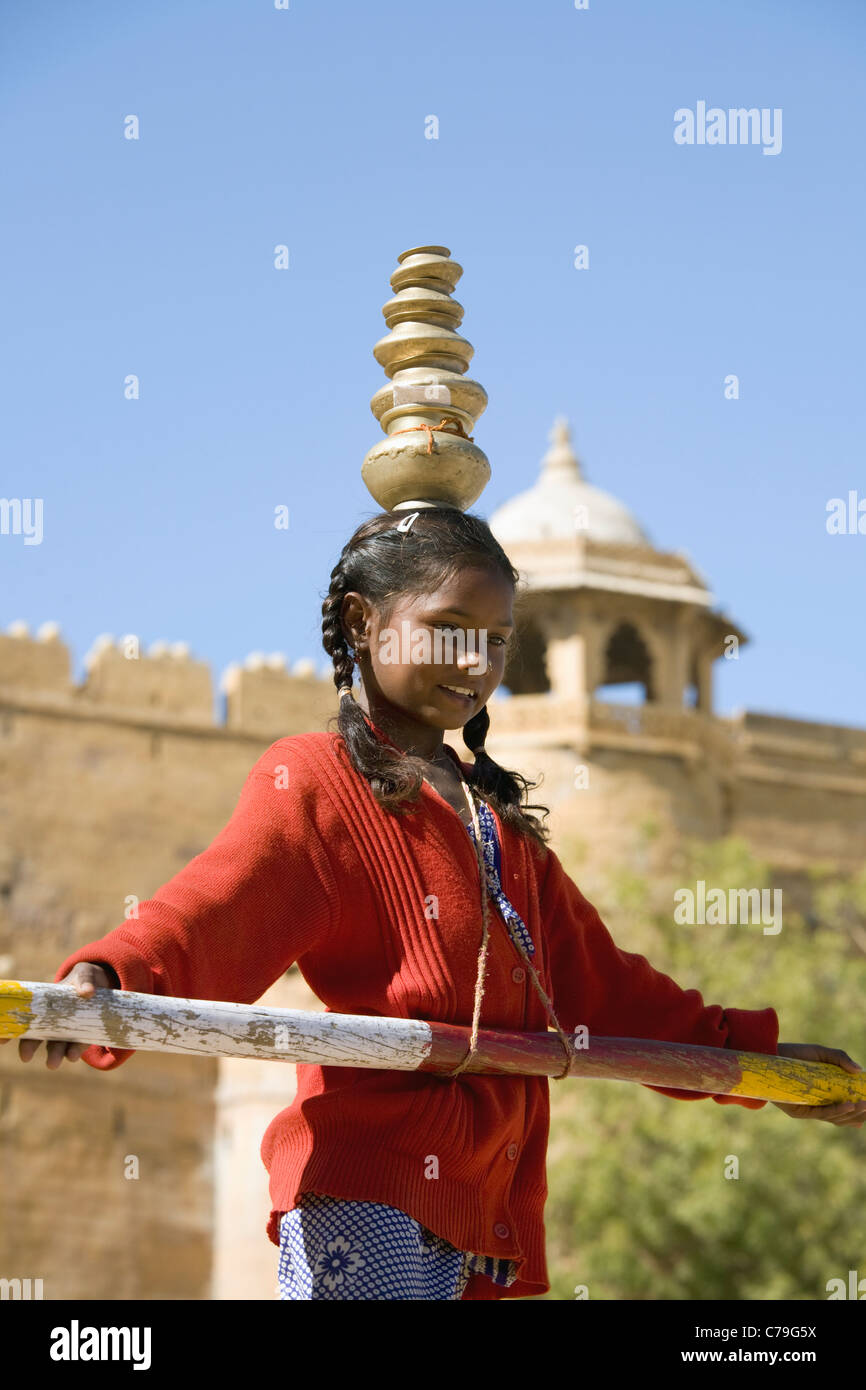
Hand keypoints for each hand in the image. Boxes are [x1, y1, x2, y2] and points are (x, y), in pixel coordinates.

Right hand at [0, 962, 117, 1068]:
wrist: (106, 987)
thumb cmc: (86, 978)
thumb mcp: (84, 973)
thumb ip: (84, 979)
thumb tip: (87, 992)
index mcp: (45, 1006)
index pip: (24, 1020)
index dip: (11, 1031)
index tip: (2, 1041)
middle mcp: (53, 1022)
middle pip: (36, 1037)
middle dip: (28, 1047)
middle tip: (25, 1057)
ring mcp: (68, 1031)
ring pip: (56, 1045)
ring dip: (53, 1054)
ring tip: (52, 1064)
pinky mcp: (85, 1036)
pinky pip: (77, 1045)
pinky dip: (74, 1051)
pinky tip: (72, 1056)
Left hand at [771, 1042, 865, 1124]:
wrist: (770, 1054)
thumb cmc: (795, 1054)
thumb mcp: (820, 1053)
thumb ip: (840, 1059)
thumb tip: (861, 1071)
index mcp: (824, 1095)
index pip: (845, 1109)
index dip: (859, 1112)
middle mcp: (817, 1105)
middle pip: (842, 1116)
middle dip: (859, 1114)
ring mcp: (809, 1109)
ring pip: (834, 1118)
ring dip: (851, 1113)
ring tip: (864, 1105)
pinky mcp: (799, 1111)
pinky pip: (821, 1113)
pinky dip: (836, 1111)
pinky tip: (849, 1106)